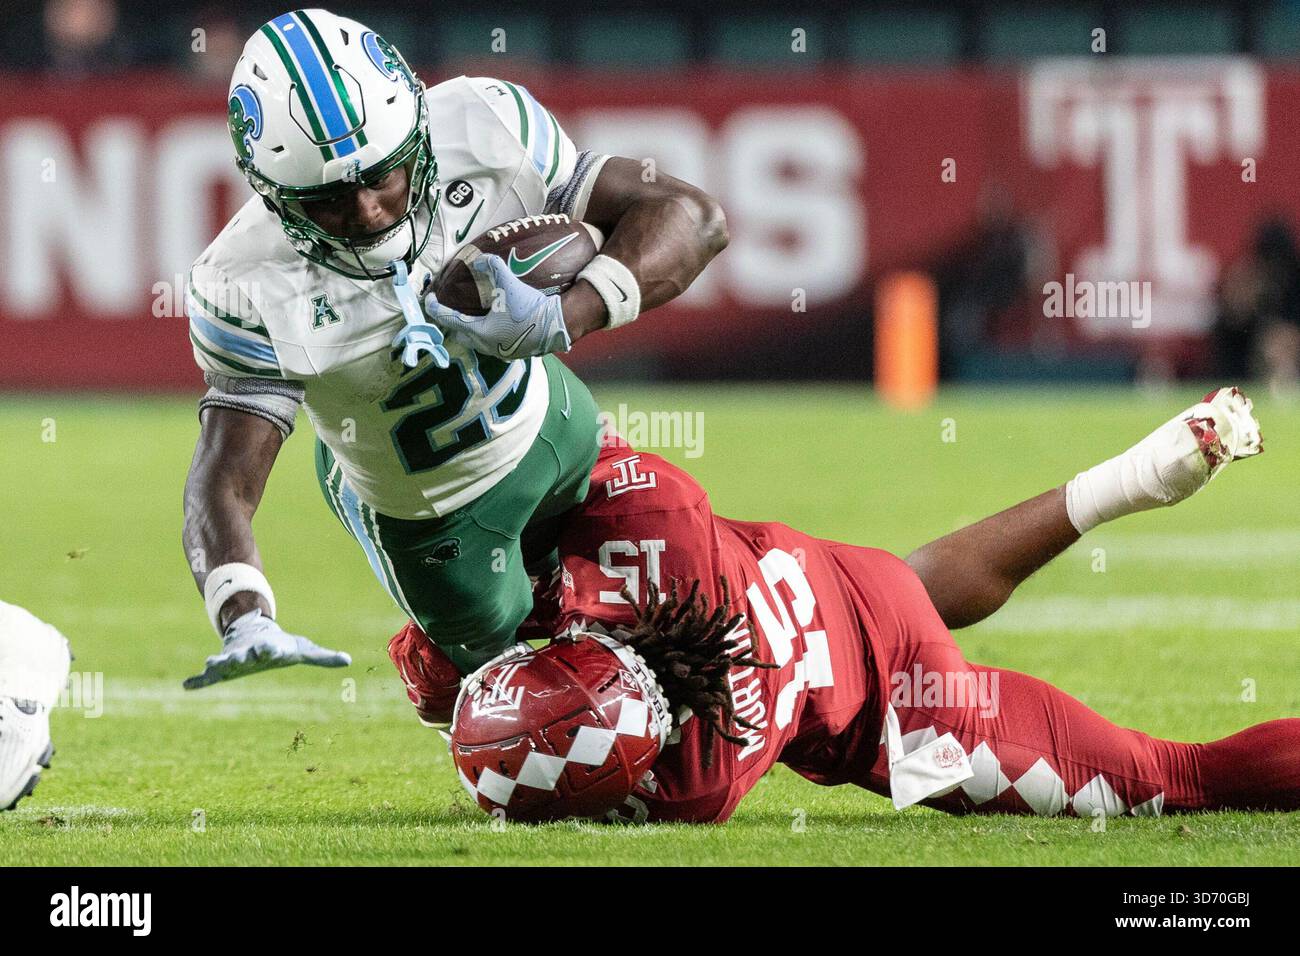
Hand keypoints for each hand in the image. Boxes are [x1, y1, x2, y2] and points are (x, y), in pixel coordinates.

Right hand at [183, 610, 350, 689]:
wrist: (254, 631)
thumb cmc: (281, 644)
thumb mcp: (302, 649)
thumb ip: (323, 657)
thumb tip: (349, 661)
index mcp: (268, 648)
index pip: (270, 649)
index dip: (270, 649)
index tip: (269, 649)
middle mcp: (248, 653)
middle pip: (244, 655)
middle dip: (242, 657)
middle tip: (238, 657)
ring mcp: (233, 659)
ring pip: (222, 663)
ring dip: (216, 665)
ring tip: (208, 666)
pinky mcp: (222, 667)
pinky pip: (206, 677)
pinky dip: (196, 681)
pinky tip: (186, 686)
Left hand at [424, 255, 570, 358]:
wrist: (557, 326)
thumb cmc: (529, 308)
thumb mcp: (509, 283)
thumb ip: (492, 267)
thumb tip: (477, 259)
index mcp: (480, 331)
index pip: (449, 320)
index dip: (435, 308)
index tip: (428, 300)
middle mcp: (487, 345)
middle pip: (461, 336)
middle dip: (453, 324)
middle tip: (451, 309)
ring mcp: (500, 352)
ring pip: (477, 342)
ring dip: (472, 329)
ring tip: (473, 315)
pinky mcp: (513, 352)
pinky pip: (492, 344)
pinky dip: (488, 333)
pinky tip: (496, 323)